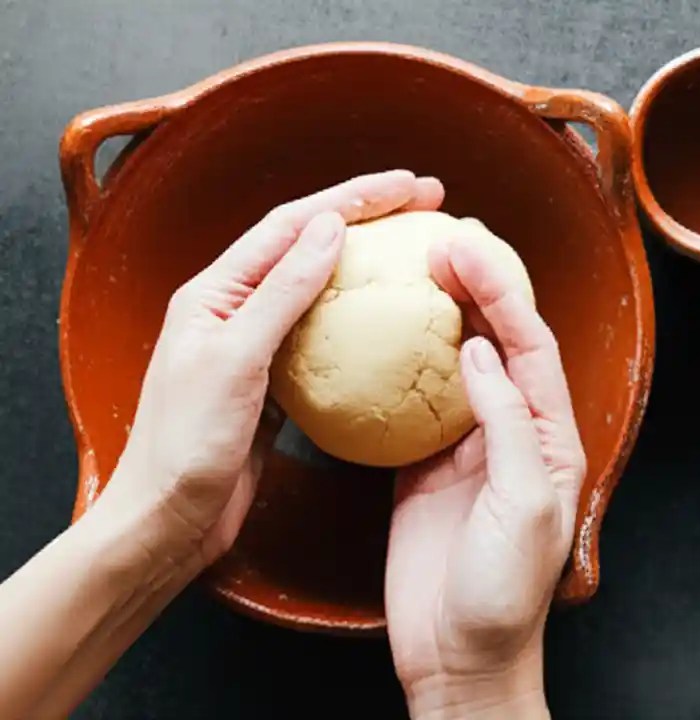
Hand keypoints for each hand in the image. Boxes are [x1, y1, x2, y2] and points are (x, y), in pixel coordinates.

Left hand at [101, 170, 444, 566]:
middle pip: (310, 245)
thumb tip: (329, 228)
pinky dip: (359, 319)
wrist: (165, 522)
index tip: (409, 185)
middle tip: (427, 201)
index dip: (354, 196)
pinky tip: (390, 321)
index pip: (293, 224)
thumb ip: (283, 292)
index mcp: (214, 291)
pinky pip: (324, 336)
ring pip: (321, 287)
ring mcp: (255, 346)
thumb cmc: (185, 446)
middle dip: (368, 215)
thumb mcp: (235, 360)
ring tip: (415, 247)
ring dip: (367, 261)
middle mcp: (234, 309)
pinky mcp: (273, 384)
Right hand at [386, 239, 586, 718]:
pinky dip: (399, 365)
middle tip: (437, 241)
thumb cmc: (504, 593)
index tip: (465, 250)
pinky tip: (380, 336)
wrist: (461, 656)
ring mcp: (467, 448)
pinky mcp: (424, 469)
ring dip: (439, 315)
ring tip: (411, 268)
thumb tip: (481, 352)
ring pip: (457, 363)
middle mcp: (514, 434)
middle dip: (475, 288)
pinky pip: (413, 404)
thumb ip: (504, 424)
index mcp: (549, 439)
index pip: (531, 347)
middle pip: (498, 342)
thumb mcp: (521, 505)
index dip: (503, 293)